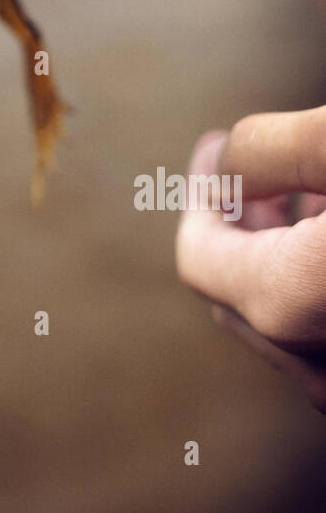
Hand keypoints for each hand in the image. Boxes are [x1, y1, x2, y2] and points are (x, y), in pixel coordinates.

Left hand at [176, 108, 325, 413]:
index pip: (197, 249)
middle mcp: (319, 368)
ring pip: (290, 320)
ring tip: (308, 193)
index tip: (220, 144)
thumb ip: (272, 145)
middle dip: (240, 219)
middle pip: (238, 289)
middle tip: (255, 166)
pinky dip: (318, 287)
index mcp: (288, 302)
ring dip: (282, 252)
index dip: (202, 188)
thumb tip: (234, 160)